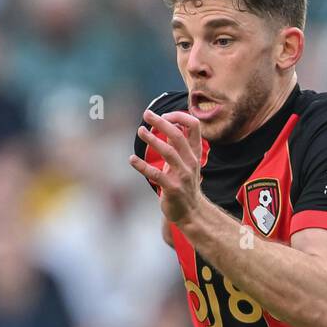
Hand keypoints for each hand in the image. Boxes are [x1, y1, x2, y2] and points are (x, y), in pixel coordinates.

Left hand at [129, 109, 203, 226]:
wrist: (191, 212)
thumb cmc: (184, 184)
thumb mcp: (185, 162)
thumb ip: (178, 144)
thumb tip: (168, 122)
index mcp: (194, 153)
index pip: (194, 126)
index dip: (179, 116)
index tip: (164, 115)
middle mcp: (191, 162)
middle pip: (178, 135)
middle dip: (161, 122)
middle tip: (146, 114)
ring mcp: (182, 176)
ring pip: (168, 152)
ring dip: (152, 139)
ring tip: (140, 131)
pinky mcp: (172, 189)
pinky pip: (155, 175)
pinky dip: (142, 166)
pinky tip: (131, 159)